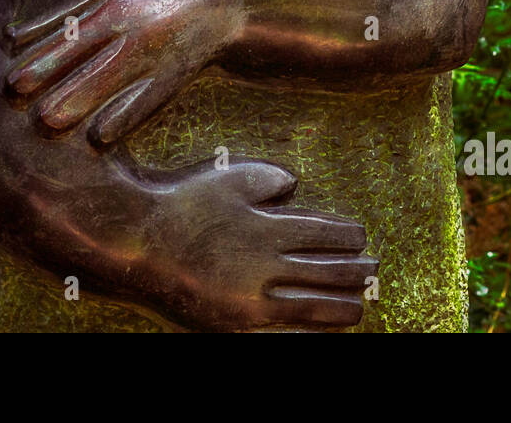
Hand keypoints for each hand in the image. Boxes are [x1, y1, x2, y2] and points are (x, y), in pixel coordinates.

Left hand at [2, 0, 242, 145]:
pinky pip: (144, 101)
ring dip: (72, 101)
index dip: (32, 30)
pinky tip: (98, 138)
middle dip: (41, 69)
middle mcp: (125, 19)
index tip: (9, 42)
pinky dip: (121, 119)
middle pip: (74, 48)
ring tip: (46, 120)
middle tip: (12, 88)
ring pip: (102, 80)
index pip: (61, 12)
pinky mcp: (174, 72)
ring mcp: (149, 49)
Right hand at [141, 157, 376, 330]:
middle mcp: (265, 266)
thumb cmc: (183, 201)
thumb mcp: (230, 176)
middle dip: (357, 271)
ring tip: (360, 305)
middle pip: (329, 272)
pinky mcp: (235, 325)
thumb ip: (271, 178)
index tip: (361, 235)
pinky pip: (285, 334)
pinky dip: (311, 332)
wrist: (136, 241)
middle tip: (374, 269)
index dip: (352, 236)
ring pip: (314, 308)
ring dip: (344, 306)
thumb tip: (299, 187)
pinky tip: (323, 331)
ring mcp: (250, 300)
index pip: (329, 234)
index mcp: (269, 227)